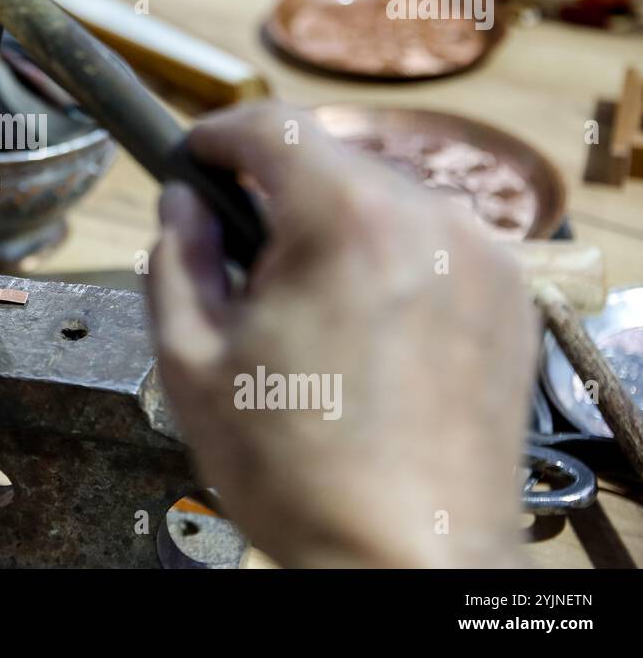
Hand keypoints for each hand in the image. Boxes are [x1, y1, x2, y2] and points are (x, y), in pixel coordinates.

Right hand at [149, 102, 536, 567]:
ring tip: (304, 309)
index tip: (195, 157)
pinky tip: (360, 329)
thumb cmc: (297, 472)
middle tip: (238, 260)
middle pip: (330, 161)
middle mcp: (429, 221)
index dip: (219, 135)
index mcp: (345, 223)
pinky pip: (431, 243)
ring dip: (333, 226)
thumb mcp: (190, 362)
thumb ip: (174, 259)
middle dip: (274, 193)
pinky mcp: (510, 298)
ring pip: (383, 199)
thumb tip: (184, 205)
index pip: (273, 125)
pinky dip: (387, 260)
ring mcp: (481, 259)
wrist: (407, 559)